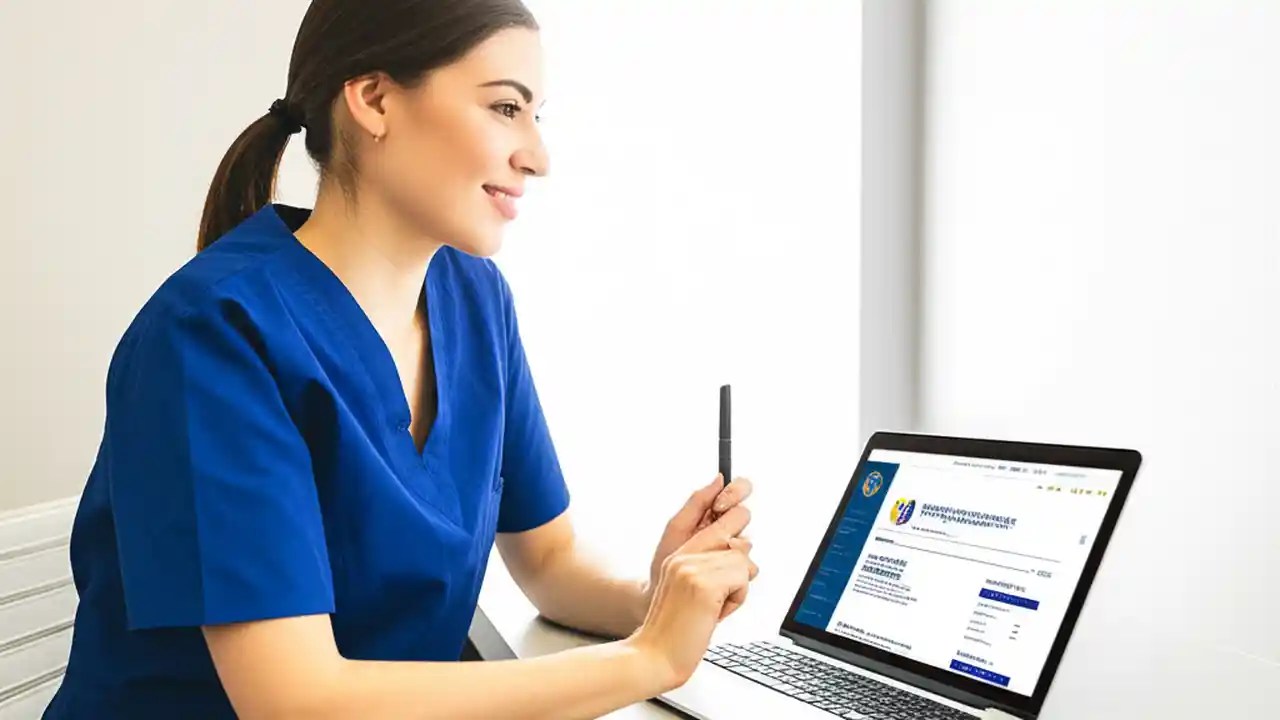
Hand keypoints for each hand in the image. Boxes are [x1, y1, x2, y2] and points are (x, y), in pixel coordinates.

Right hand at [627, 510, 758, 690]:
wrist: (654, 658)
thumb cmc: (676, 633)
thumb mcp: (690, 592)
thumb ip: (711, 568)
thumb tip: (746, 547)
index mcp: (678, 556)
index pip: (719, 527)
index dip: (734, 543)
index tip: (729, 565)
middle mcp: (683, 557)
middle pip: (737, 545)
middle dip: (738, 574)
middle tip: (718, 599)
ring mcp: (691, 568)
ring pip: (743, 562)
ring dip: (738, 590)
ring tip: (714, 608)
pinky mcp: (703, 584)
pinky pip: (742, 578)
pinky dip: (737, 600)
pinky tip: (715, 614)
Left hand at [643, 475, 754, 610]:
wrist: (665, 592)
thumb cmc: (667, 557)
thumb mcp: (677, 526)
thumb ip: (697, 500)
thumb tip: (720, 478)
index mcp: (714, 513)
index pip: (739, 490)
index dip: (734, 494)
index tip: (718, 507)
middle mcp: (726, 529)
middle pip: (745, 515)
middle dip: (730, 523)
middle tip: (713, 537)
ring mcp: (733, 551)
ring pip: (748, 542)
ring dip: (729, 550)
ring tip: (706, 562)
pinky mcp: (738, 572)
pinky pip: (748, 567)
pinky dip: (733, 570)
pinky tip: (715, 576)